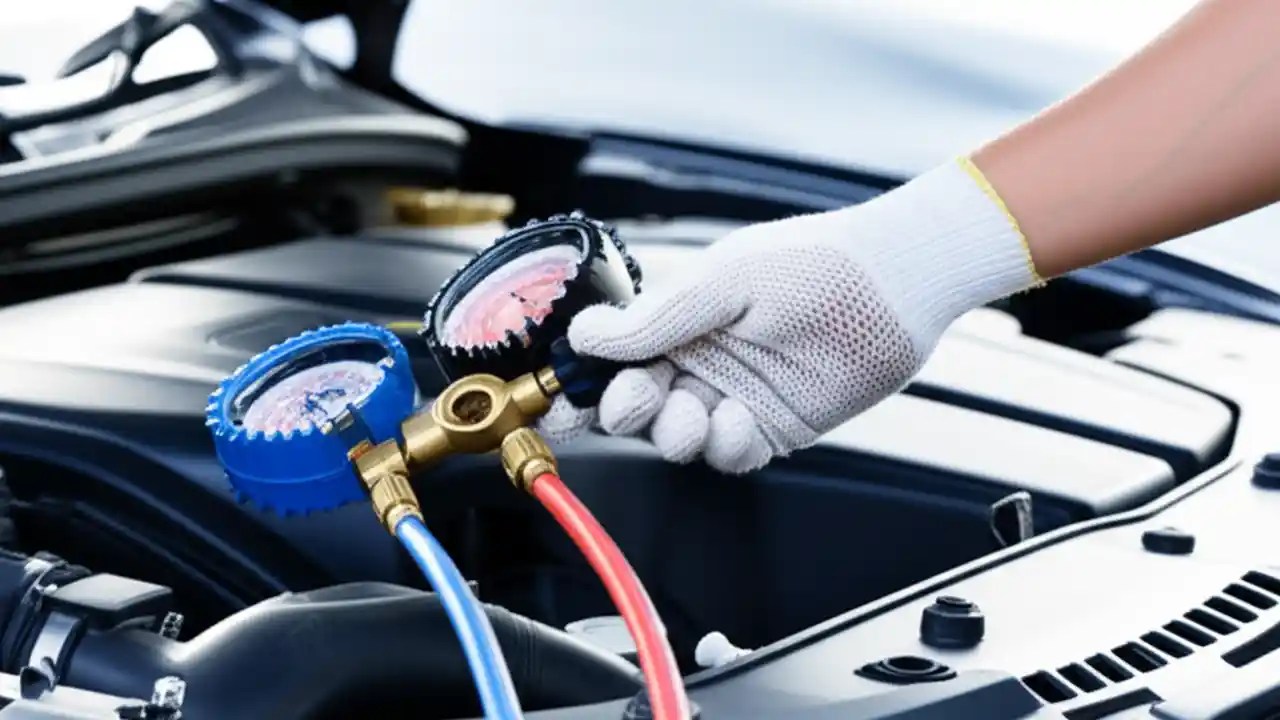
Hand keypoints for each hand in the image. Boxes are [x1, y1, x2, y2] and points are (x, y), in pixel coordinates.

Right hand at [538, 160, 1040, 472]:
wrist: (895, 284)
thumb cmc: (815, 264)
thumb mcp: (724, 281)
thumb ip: (655, 318)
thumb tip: (585, 335)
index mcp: (677, 320)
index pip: (612, 359)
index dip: (582, 384)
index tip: (560, 400)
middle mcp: (699, 360)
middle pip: (635, 406)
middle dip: (622, 412)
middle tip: (633, 401)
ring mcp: (734, 394)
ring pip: (676, 436)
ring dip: (673, 432)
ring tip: (695, 411)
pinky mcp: (772, 426)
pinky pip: (729, 453)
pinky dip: (723, 445)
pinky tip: (737, 419)